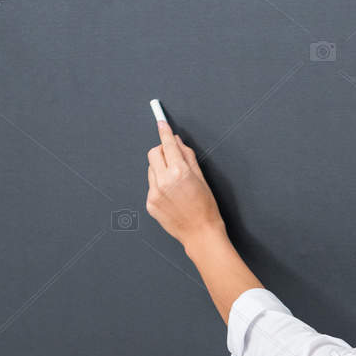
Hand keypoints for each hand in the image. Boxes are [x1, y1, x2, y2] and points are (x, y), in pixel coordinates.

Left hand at [145, 120, 223, 250]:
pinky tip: (171, 196)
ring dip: (160, 169)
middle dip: (162, 151)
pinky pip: (151, 185)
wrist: (200, 233)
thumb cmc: (206, 207)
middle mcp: (164, 181)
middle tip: (172, 157)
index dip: (164, 131)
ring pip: (151, 169)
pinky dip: (159, 185)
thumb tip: (178, 142)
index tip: (161, 122)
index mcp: (179, 172)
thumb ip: (187, 157)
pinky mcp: (150, 203)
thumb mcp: (201, 178)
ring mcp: (154, 193)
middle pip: (153, 153)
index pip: (168, 144)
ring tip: (175, 183)